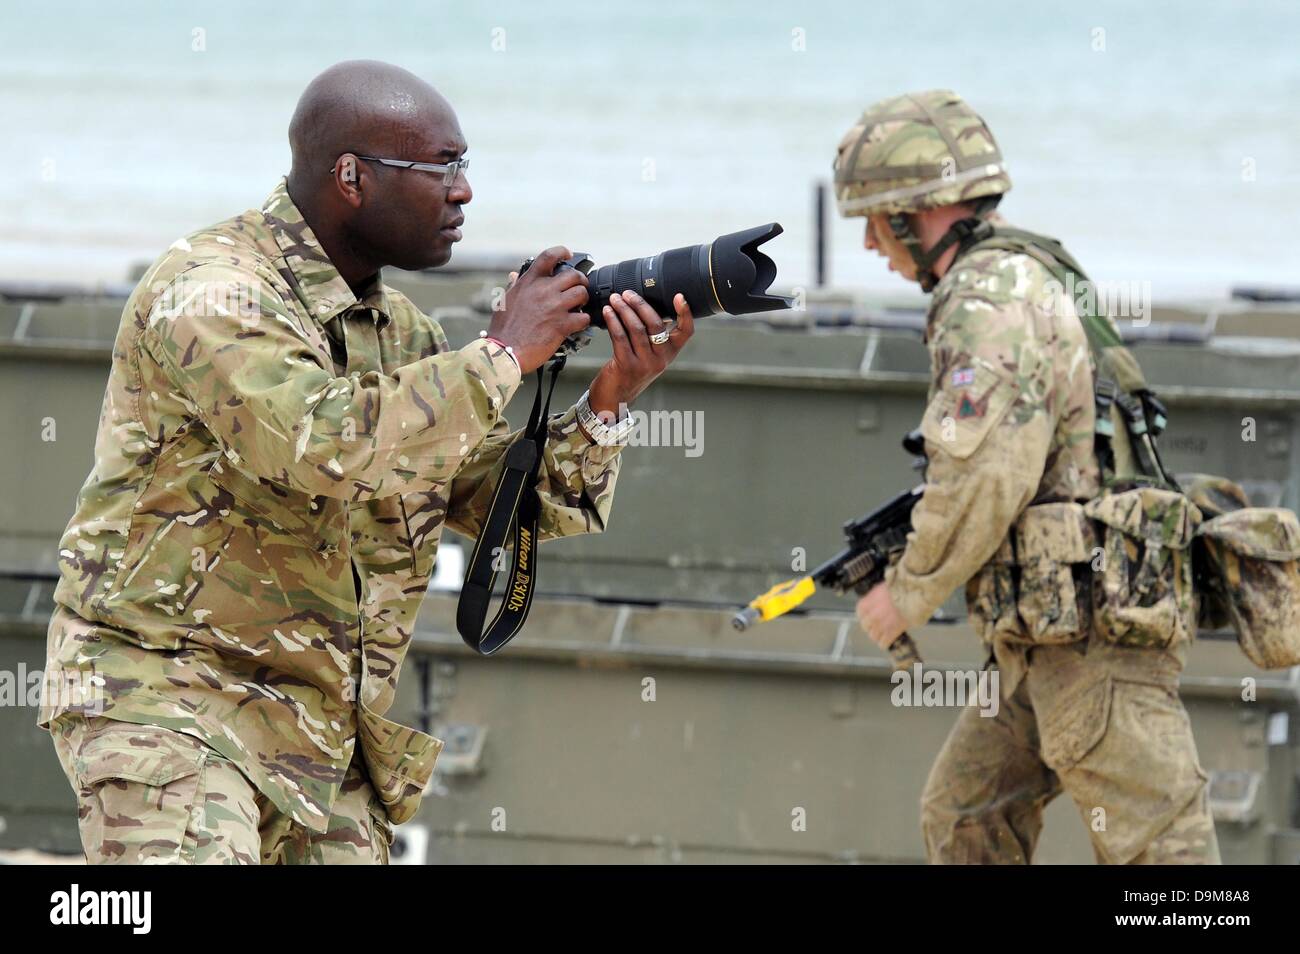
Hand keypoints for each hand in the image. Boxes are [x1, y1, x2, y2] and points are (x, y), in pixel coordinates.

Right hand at [487, 246, 590, 373]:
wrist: (504, 352)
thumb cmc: (503, 329)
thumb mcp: (504, 301)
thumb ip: (513, 286)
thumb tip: (513, 275)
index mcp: (528, 282)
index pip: (548, 257)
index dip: (562, 252)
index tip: (568, 254)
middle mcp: (543, 291)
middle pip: (573, 275)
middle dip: (580, 281)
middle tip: (579, 288)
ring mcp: (554, 307)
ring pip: (582, 293)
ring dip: (584, 300)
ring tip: (580, 306)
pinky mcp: (562, 325)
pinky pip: (584, 317)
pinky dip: (584, 320)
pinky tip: (578, 323)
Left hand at [587, 290, 694, 420]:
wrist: (614, 399)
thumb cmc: (629, 372)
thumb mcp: (647, 355)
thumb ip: (651, 336)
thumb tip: (643, 306)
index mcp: (669, 354)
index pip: (685, 333)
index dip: (685, 314)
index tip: (679, 296)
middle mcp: (661, 359)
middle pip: (656, 324)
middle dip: (640, 304)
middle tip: (628, 293)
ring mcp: (645, 364)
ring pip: (637, 328)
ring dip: (624, 310)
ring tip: (615, 299)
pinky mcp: (627, 366)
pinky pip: (620, 337)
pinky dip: (613, 321)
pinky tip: (608, 312)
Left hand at [856, 582, 906, 649]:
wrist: (912, 596)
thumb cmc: (898, 589)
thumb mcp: (881, 589)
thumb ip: (874, 598)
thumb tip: (875, 601)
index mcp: (865, 604)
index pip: (859, 614)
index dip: (865, 617)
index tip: (868, 618)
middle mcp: (870, 616)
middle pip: (866, 627)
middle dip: (871, 627)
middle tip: (878, 627)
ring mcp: (879, 626)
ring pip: (873, 636)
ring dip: (878, 636)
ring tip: (884, 634)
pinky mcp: (890, 633)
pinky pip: (883, 643)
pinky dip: (885, 643)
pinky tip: (887, 641)